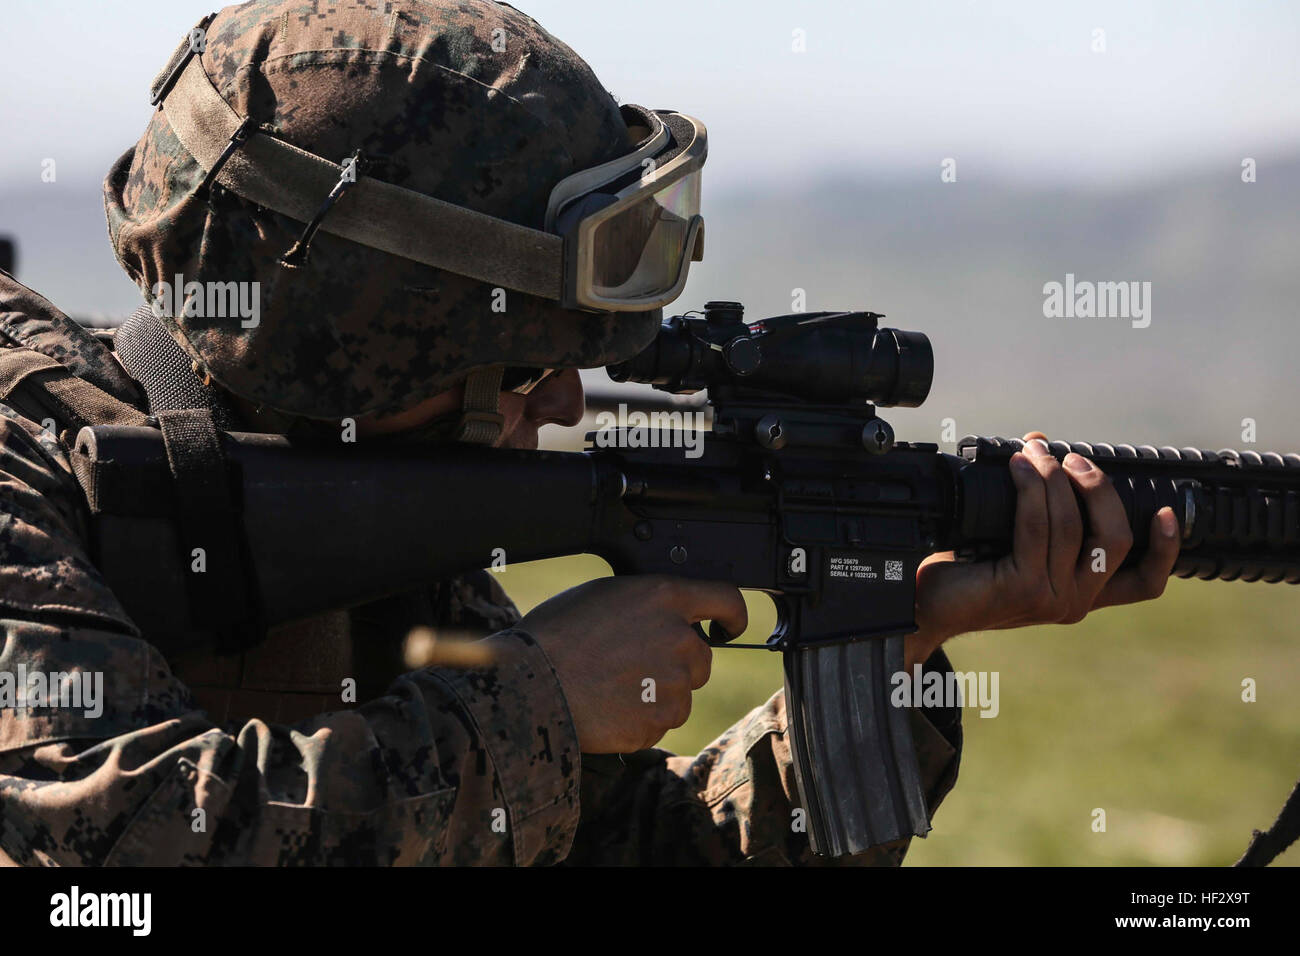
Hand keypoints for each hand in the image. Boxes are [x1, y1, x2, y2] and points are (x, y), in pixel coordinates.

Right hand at [519, 575, 746, 752]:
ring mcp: (673, 684)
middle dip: (677, 664)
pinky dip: (640, 719)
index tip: (728, 627)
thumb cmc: (555, 634)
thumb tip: (664, 615)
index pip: (727, 600)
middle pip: (701, 658)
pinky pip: (659, 722)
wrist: (530, 685)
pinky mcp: (659, 721)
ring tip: (611, 687)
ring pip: (681, 695)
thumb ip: (648, 603)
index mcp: (665, 598)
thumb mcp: (604, 595)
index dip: (733, 616)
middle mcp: (679, 639)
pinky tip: (607, 707)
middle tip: (631, 665)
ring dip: (657, 694)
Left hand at [906, 431, 1180, 667]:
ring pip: (1073, 527)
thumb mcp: (1015, 538)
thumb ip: (1040, 506)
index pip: (1143, 583)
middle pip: (1116, 540)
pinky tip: (1016, 468)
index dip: (1166, 549)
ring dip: (1056, 480)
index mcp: (1083, 593)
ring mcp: (1051, 599)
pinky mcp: (1022, 589)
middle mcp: (1075, 602)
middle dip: (1099, 490)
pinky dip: (1030, 490)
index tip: (1167, 510)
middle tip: (1072, 459)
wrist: (923, 605)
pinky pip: (1036, 528)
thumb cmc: (967, 570)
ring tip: (1035, 454)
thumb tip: (1043, 445)